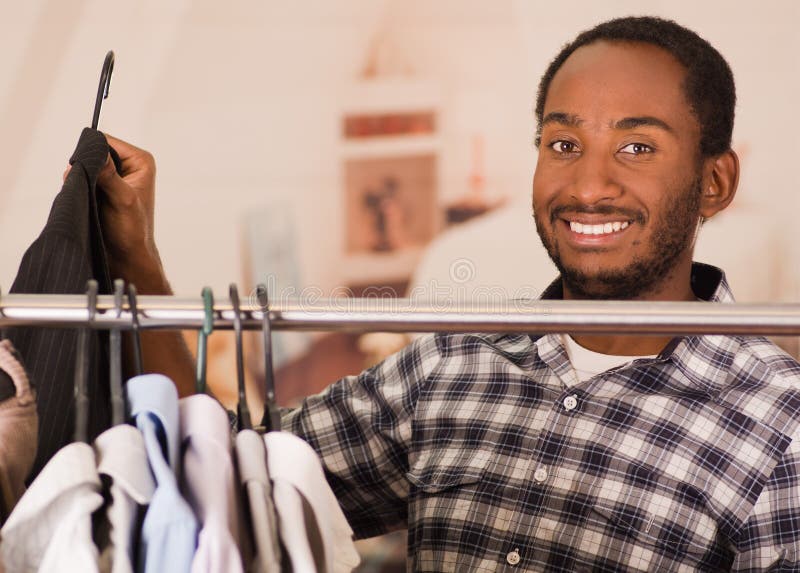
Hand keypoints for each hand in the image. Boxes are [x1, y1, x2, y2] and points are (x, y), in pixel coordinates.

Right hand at [93, 134, 168, 292]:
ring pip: (86, 166)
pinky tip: (83, 200)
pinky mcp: (103, 188)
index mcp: (140, 161)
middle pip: (94, 152)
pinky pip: (83, 178)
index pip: (106, 140)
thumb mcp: (122, 200)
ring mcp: (115, 177)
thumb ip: (109, 175)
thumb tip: (96, 151)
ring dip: (80, 179)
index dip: (92, 152)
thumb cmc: (132, 232)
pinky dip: (78, 187)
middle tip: (84, 186)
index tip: (85, 169)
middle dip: (84, 166)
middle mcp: (129, 165)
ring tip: (86, 197)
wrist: (126, 257)